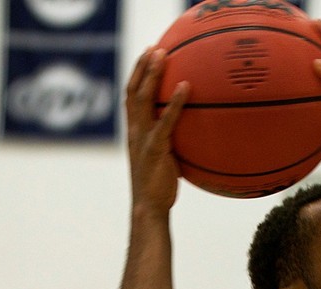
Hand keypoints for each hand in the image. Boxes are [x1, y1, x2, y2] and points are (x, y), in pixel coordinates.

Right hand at [125, 48, 188, 214]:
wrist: (149, 209)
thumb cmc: (159, 188)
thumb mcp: (163, 161)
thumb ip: (170, 144)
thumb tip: (190, 135)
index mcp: (134, 133)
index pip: (130, 97)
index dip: (137, 75)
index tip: (147, 55)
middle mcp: (134, 132)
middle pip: (133, 91)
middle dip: (142, 67)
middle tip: (155, 47)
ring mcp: (142, 139)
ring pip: (142, 99)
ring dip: (152, 75)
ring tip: (164, 55)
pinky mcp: (155, 149)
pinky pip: (165, 121)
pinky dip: (174, 102)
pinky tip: (187, 87)